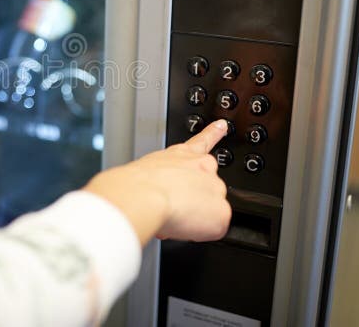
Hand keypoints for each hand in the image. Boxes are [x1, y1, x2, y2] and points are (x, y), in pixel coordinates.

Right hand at [82, 120, 230, 245]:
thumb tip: (166, 200)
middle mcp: (201, 166)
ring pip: (208, 210)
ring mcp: (214, 187)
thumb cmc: (136, 184)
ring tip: (172, 217)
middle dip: (191, 201)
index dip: (214, 133)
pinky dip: (199, 233)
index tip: (222, 126)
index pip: (201, 142)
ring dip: (192, 218)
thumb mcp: (147, 172)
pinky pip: (213, 229)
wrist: (143, 194)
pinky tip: (187, 229)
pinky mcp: (221, 211)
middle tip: (171, 207)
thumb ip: (161, 179)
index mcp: (180, 155)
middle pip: (205, 188)